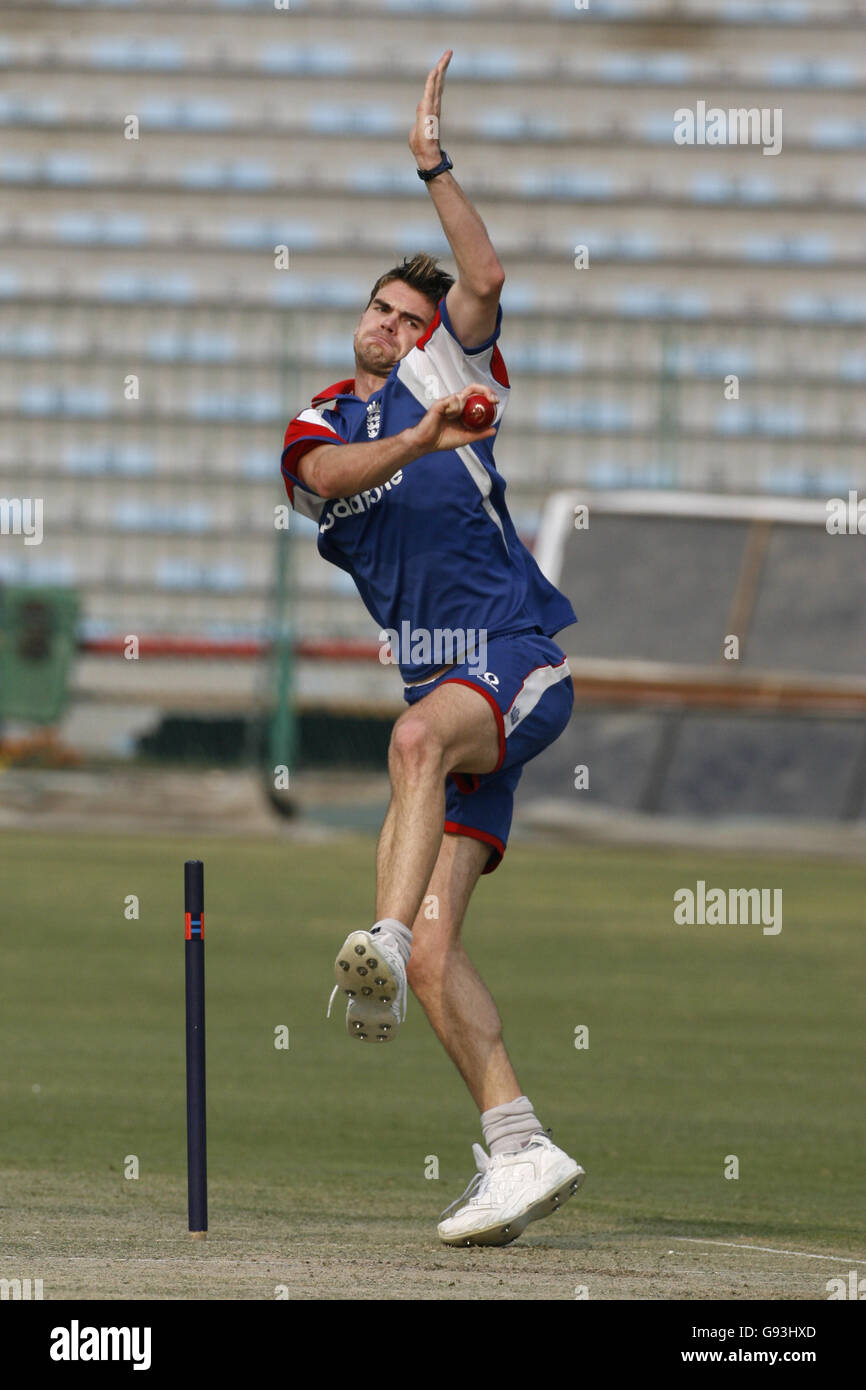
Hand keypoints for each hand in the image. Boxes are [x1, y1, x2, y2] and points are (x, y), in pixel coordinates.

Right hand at [405, 383, 498, 455]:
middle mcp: (456, 403)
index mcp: (463, 409)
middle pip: (473, 389)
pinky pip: (452, 400)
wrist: (426, 443)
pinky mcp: (440, 403)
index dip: (488, 395)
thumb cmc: (442, 440)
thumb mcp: (466, 437)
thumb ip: (480, 433)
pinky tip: (447, 416)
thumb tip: (493, 430)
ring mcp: (448, 402)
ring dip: (463, 408)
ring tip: (452, 420)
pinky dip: (454, 408)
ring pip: (462, 396)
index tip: (496, 402)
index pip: (477, 396)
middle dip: (486, 390)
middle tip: (493, 399)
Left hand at [409, 49, 451, 168]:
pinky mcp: (428, 108)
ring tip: (447, 54)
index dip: (438, 76)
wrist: (426, 154)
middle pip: (439, 81)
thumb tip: (420, 119)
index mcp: (431, 108)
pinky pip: (431, 89)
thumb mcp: (417, 130)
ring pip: (437, 82)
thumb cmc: (421, 147)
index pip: (435, 88)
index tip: (442, 65)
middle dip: (443, 66)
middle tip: (449, 52)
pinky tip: (437, 68)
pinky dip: (434, 78)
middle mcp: (434, 105)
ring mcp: (432, 106)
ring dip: (442, 67)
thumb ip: (419, 120)